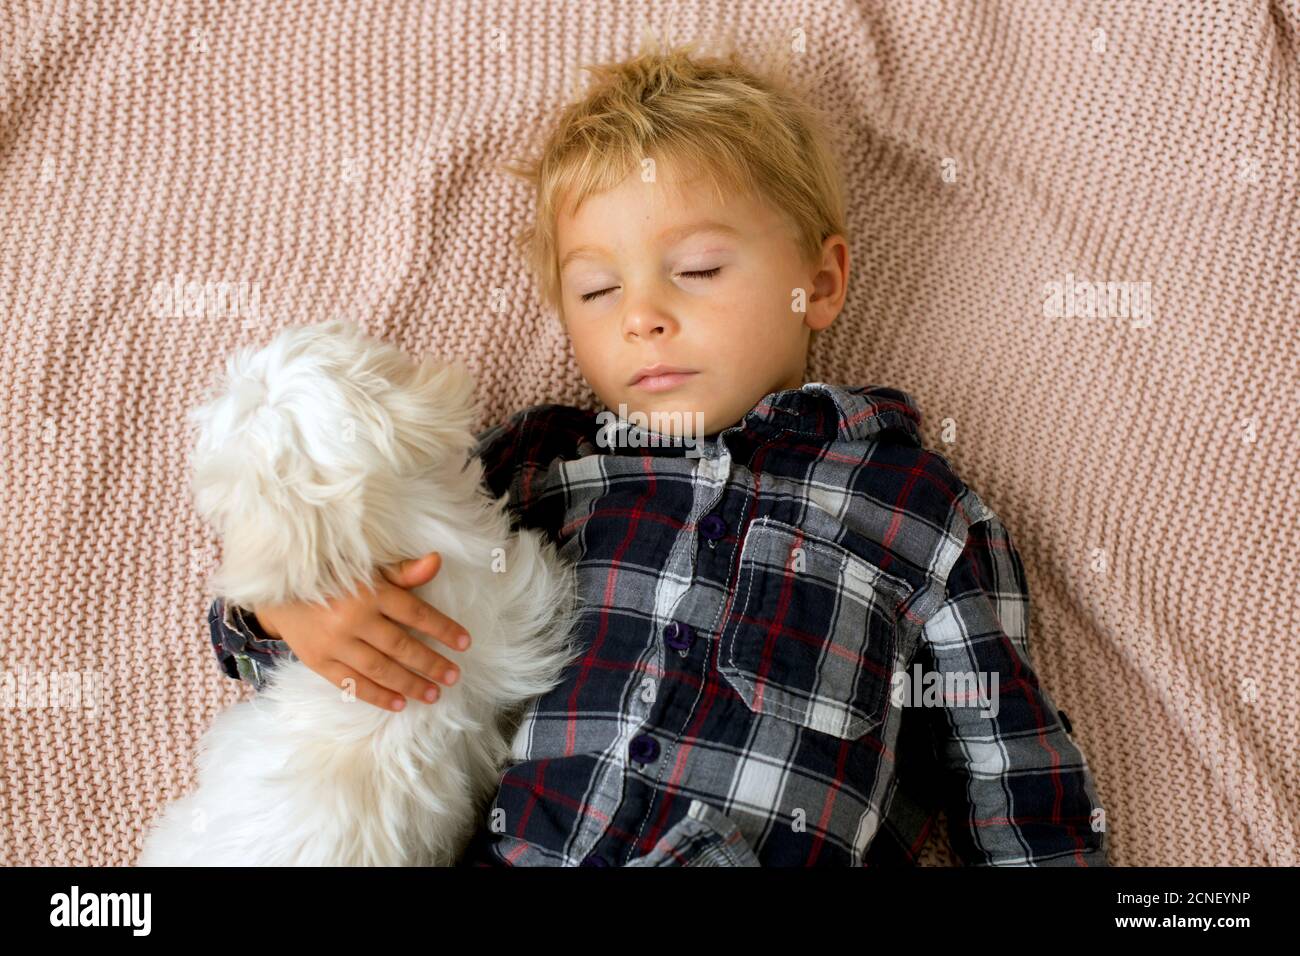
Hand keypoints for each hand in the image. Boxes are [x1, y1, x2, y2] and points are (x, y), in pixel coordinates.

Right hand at [252, 551, 469, 712]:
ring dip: (410, 684)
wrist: (276, 590)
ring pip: (380, 669)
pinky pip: (352, 684)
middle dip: (431, 663)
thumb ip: (403, 572)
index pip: (416, 612)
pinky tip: (399, 703)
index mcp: (369, 590)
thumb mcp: (367, 568)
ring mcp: (334, 643)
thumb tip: (437, 561)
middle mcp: (353, 617)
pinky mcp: (318, 661)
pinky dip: (377, 695)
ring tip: (433, 694)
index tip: (464, 644)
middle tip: (453, 676)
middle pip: (401, 646)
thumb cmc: (332, 577)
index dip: (443, 629)